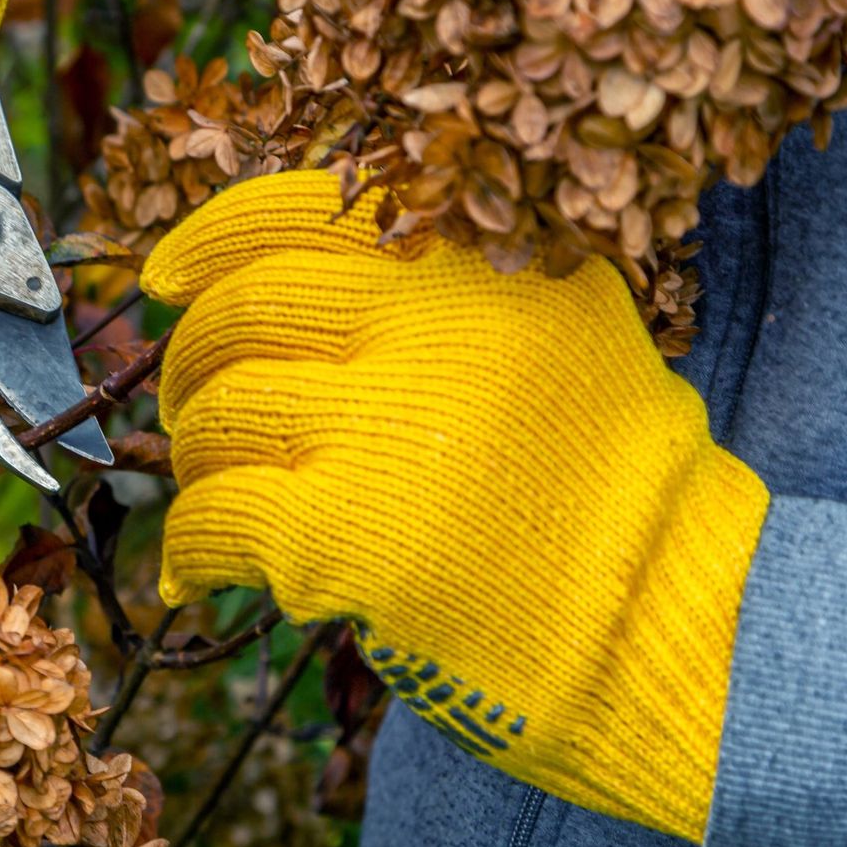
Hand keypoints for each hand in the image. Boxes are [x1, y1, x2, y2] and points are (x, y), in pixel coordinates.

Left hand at [142, 170, 770, 839]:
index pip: (301, 211)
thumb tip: (280, 276)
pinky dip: (189, 547)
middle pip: (239, 313)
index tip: (166, 274)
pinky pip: (213, 516)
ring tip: (221, 494)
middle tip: (187, 402)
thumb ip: (448, 292)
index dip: (210, 239)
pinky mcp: (349, 536)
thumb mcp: (564, 338)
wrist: (680, 635)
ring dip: (196, 458)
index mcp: (480, 267)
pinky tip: (193, 575)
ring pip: (216, 412)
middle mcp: (434, 330)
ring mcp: (387, 431)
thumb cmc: (616, 498)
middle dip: (189, 361)